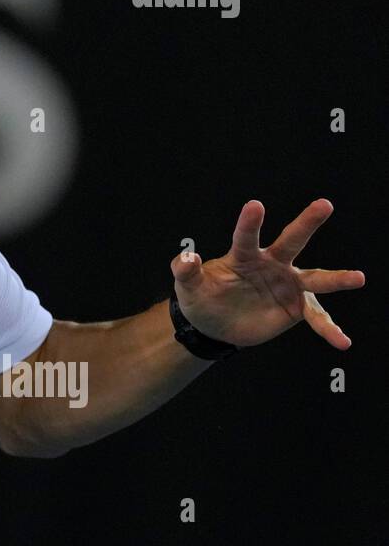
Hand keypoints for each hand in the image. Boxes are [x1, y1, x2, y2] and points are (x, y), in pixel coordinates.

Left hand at [171, 199, 364, 349]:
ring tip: (359, 278)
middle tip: (324, 204)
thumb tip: (187, 257)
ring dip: (336, 279)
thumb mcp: (188, 286)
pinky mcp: (296, 308)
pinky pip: (316, 318)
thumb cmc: (202, 297)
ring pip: (315, 278)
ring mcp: (287, 285)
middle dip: (307, 222)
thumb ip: (185, 270)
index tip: (254, 205)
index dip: (250, 222)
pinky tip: (342, 341)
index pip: (246, 236)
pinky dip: (328, 329)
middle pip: (291, 240)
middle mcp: (271, 264)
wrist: (215, 325)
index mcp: (243, 255)